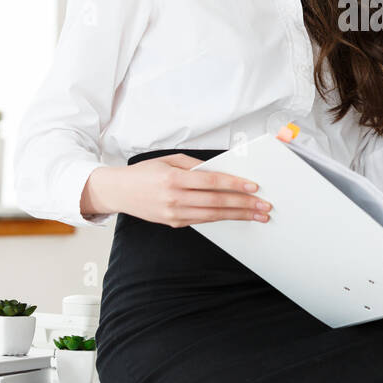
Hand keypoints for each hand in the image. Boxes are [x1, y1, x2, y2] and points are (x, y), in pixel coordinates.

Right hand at [83, 155, 272, 226]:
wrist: (118, 191)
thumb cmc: (144, 173)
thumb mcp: (168, 160)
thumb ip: (194, 165)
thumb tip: (219, 170)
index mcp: (173, 178)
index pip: (212, 182)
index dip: (235, 185)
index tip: (253, 187)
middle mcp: (174, 198)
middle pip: (216, 202)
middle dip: (244, 205)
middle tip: (264, 206)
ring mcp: (174, 213)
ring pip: (212, 216)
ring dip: (238, 216)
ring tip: (256, 215)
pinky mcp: (174, 223)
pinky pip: (202, 221)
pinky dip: (221, 218)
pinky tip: (236, 216)